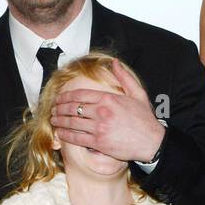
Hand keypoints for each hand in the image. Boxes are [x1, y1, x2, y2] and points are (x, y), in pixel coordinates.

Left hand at [50, 60, 164, 162]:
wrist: (152, 142)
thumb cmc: (145, 119)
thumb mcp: (138, 93)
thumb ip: (124, 77)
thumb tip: (114, 62)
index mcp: (108, 98)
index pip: (80, 95)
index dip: (66, 96)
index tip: (59, 98)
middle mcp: (101, 112)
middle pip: (73, 108)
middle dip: (59, 108)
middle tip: (53, 109)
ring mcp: (99, 128)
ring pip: (72, 123)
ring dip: (59, 121)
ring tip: (53, 120)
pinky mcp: (99, 143)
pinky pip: (77, 138)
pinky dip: (66, 135)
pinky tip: (60, 133)